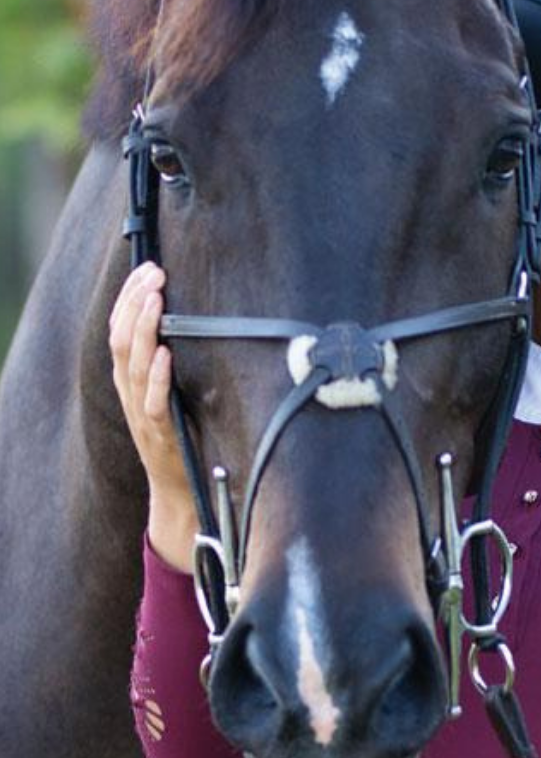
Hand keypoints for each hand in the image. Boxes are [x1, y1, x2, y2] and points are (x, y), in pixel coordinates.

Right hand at [109, 262, 196, 570]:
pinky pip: (154, 402)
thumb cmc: (187, 435)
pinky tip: (164, 354)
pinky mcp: (159, 434)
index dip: (130, 297)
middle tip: (155, 271)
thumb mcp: (179, 393)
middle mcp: (131, 393)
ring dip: (144, 328)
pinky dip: (157, 376)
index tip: (148, 267)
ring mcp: (142, 413)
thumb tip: (202, 319)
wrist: (184, 491)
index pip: (120, 329)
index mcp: (132, 380)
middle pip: (121, 338)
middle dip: (136, 301)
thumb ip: (179, 362)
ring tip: (157, 298)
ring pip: (132, 365)